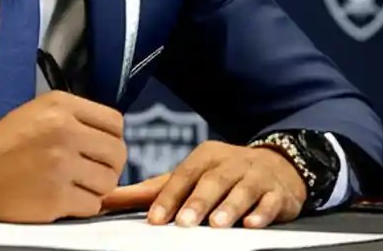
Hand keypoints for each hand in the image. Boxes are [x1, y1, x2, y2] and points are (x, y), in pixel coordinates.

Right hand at [0, 91, 127, 222]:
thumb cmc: (2, 144)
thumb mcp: (37, 112)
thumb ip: (75, 118)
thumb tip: (110, 137)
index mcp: (61, 106)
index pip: (115, 122)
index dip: (112, 138)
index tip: (101, 148)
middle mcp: (64, 132)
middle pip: (117, 153)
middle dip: (108, 166)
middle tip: (91, 171)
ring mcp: (61, 166)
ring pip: (108, 182)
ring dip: (96, 188)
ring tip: (74, 184)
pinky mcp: (56, 197)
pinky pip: (92, 205)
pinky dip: (82, 206)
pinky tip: (63, 198)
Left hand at [102, 140, 306, 228]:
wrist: (276, 166)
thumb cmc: (220, 175)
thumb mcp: (188, 178)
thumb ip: (150, 192)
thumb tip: (105, 200)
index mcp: (204, 158)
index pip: (182, 177)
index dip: (168, 198)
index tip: (155, 220)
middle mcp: (229, 163)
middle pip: (212, 181)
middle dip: (198, 201)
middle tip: (184, 223)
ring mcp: (255, 176)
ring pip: (241, 190)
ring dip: (229, 206)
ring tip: (217, 224)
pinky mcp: (277, 192)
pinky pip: (271, 201)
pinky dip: (262, 212)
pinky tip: (253, 224)